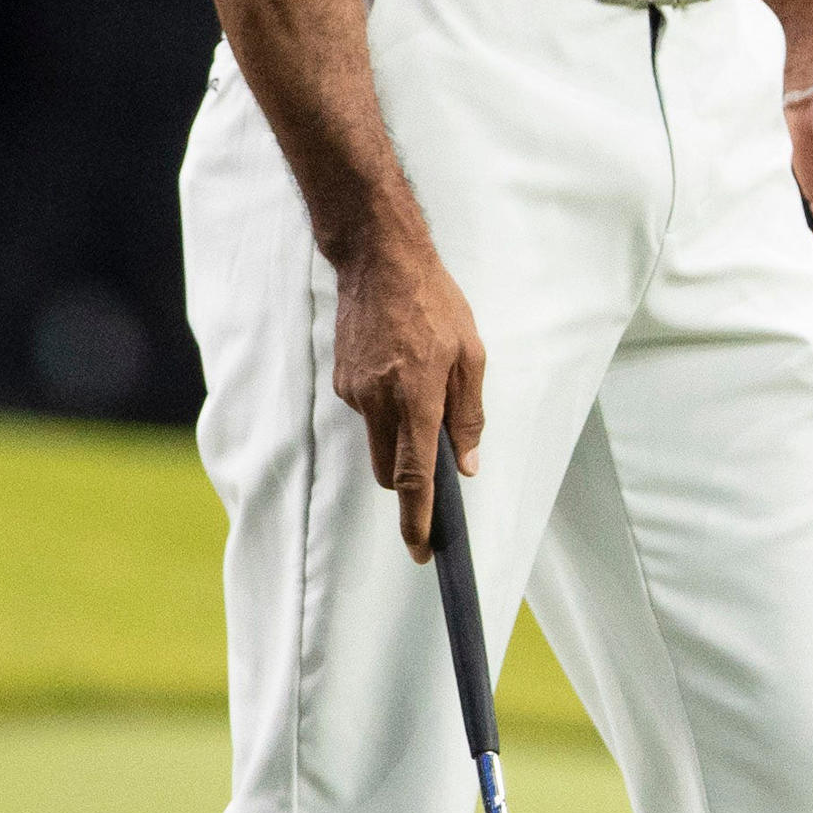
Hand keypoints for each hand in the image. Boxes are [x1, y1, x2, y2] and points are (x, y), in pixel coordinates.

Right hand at [332, 219, 484, 557]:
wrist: (379, 261)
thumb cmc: (434, 303)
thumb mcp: (470, 356)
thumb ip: (468, 414)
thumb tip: (465, 464)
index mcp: (416, 399)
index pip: (413, 477)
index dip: (417, 520)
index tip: (420, 550)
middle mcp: (379, 402)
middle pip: (387, 472)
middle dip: (408, 480)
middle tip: (438, 455)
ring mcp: (354, 393)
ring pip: (376, 441)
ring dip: (398, 437)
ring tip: (421, 386)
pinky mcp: (341, 381)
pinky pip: (366, 412)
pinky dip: (386, 408)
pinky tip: (400, 368)